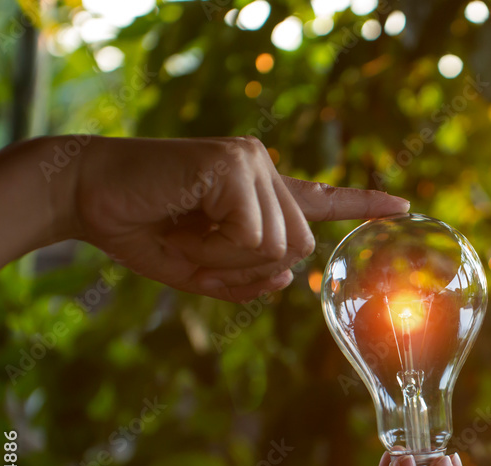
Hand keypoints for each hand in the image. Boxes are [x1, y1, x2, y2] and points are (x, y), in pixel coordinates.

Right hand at [70, 136, 408, 301]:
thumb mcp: (201, 271)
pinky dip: (217, 245)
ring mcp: (253, 162)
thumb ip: (247, 278)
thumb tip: (289, 274)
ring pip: (279, 245)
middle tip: (195, 241)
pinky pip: (253, 235)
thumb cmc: (143, 230)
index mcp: (259, 194)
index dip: (363, 204)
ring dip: (228, 256)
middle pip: (300, 246)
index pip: (321, 200)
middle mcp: (264, 170)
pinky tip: (186, 213)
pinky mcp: (237, 164)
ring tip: (187, 226)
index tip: (403, 207)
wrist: (87, 197)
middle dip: (247, 265)